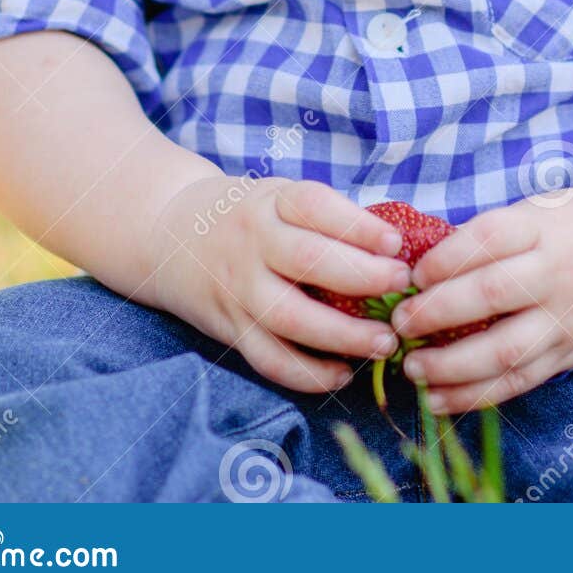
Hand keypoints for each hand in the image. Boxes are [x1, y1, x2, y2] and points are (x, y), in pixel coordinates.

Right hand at [148, 172, 411, 393]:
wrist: (170, 234)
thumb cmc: (249, 214)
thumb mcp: (280, 197)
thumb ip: (327, 219)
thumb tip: (398, 249)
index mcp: (272, 202)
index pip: (316, 207)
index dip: (358, 225)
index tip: (396, 243)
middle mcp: (252, 243)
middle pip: (309, 261)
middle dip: (362, 277)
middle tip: (403, 288)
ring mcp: (239, 288)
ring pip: (290, 317)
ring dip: (343, 335)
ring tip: (385, 342)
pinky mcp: (230, 328)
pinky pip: (268, 358)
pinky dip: (307, 374)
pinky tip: (342, 375)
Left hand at [387, 184, 572, 413]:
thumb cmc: (569, 226)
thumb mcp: (534, 213)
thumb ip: (486, 238)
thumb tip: (417, 268)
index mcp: (541, 228)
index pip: (490, 238)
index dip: (447, 257)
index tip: (414, 275)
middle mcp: (555, 273)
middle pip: (493, 294)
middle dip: (439, 312)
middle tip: (399, 324)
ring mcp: (565, 319)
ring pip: (506, 350)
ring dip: (453, 366)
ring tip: (413, 369)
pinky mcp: (569, 355)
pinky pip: (520, 381)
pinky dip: (477, 396)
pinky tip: (439, 400)